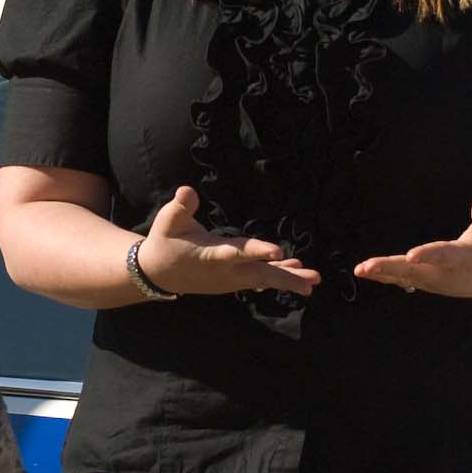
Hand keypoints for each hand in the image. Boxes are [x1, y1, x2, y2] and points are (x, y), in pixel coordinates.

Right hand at [135, 185, 320, 297]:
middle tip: (311, 281)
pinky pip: (259, 280)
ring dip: (289, 278)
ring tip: (314, 280)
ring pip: (264, 279)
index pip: (238, 252)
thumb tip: (187, 191)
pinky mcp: (233, 280)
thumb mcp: (167, 221)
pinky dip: (278, 276)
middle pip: (260, 274)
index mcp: (211, 254)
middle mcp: (226, 270)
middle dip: (286, 277)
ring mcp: (231, 279)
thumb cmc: (165, 241)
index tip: (278, 251)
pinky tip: (297, 272)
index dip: (258, 251)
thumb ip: (180, 207)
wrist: (158, 274)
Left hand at [353, 193, 471, 298]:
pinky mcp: (428, 283)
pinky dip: (384, 277)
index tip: (411, 256)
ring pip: (405, 277)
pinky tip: (364, 272)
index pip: (445, 256)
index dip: (428, 255)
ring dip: (382, 274)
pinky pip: (403, 280)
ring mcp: (436, 282)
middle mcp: (447, 273)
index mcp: (466, 259)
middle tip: (368, 266)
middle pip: (415, 271)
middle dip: (390, 268)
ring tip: (360, 269)